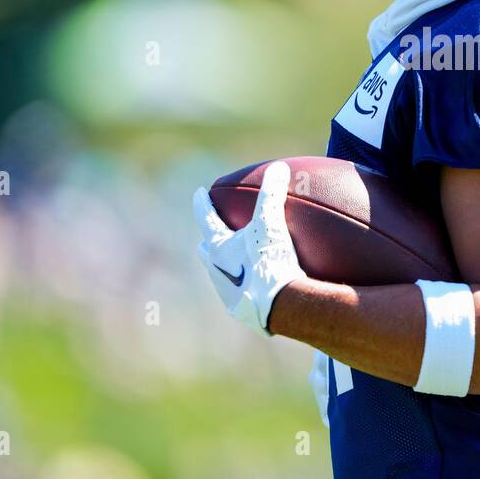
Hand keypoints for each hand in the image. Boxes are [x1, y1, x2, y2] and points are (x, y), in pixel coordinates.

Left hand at [192, 161, 304, 334]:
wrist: (280, 306)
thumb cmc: (270, 263)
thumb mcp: (271, 224)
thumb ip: (272, 195)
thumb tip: (278, 167)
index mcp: (219, 247)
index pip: (206, 218)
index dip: (202, 204)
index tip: (200, 193)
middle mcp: (217, 270)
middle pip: (206, 251)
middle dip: (208, 240)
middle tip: (213, 232)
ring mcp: (228, 292)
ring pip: (219, 274)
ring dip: (223, 264)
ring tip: (236, 258)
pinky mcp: (242, 310)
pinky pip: (240, 291)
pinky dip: (245, 283)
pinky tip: (258, 283)